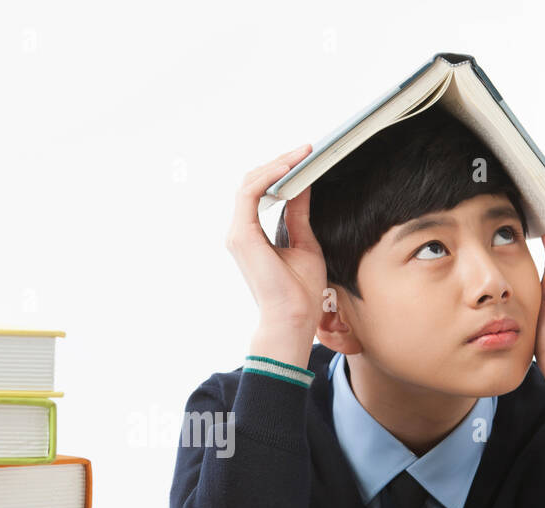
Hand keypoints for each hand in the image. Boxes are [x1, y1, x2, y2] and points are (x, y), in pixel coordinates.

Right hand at [226, 144, 326, 337]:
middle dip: (279, 163)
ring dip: (277, 165)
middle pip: (253, 183)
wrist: (293, 319)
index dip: (280, 172)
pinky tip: (290, 168)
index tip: (304, 160)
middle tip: (306, 151)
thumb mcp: (305, 242)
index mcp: (253, 235)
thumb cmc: (300, 292)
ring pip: (250, 183)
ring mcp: (238, 234)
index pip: (260, 192)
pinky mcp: (242, 236)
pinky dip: (270, 177)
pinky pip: (251, 193)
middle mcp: (240, 232)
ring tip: (302, 155)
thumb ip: (299, 214)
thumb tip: (303, 186)